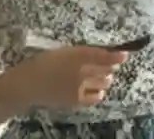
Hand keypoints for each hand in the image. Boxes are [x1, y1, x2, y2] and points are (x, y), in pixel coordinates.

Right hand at [12, 46, 127, 108]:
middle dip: (110, 67)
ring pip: (104, 82)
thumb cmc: (43, 63)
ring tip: (103, 78)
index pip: (101, 54)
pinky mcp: (77, 100)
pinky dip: (99, 93)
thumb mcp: (63, 51)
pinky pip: (96, 97)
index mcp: (75, 54)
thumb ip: (81, 53)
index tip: (125, 54)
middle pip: (105, 69)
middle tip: (109, 67)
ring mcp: (79, 86)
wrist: (28, 84)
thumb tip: (101, 54)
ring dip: (106, 79)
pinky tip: (97, 90)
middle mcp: (80, 69)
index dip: (116, 55)